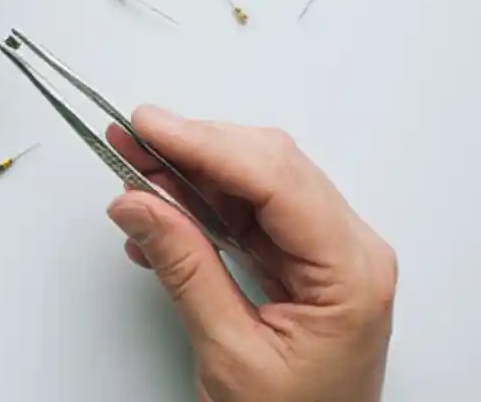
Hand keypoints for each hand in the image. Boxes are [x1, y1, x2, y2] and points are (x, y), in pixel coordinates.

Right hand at [106, 107, 396, 401]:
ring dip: (192, 175)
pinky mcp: (304, 266)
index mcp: (350, 272)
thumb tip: (139, 204)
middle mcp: (350, 252)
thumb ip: (185, 270)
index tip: (149, 125)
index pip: (275, 179)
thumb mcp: (231, 355)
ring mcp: (329, 256)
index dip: (205, 143)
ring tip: (135, 172)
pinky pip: (250, 216)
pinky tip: (161, 217)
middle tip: (130, 139)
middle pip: (269, 168)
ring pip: (256, 184)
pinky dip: (201, 209)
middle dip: (193, 149)